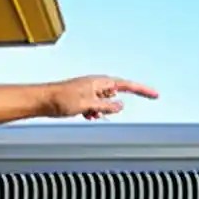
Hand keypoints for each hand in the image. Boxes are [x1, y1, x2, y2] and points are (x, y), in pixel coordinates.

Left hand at [44, 75, 158, 119]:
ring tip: (87, 114)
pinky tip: (86, 116)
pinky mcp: (82, 98)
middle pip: (116, 95)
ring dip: (102, 111)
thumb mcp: (88, 104)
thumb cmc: (61, 99)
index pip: (127, 85)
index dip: (142, 90)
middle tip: (97, 112)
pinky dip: (95, 112)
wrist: (42, 100)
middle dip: (113, 106)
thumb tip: (120, 106)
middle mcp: (96, 84)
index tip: (155, 95)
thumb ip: (106, 106)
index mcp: (99, 82)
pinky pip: (96, 106)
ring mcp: (89, 91)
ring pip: (105, 103)